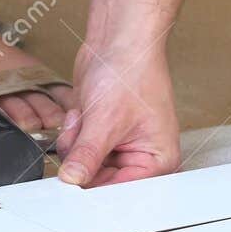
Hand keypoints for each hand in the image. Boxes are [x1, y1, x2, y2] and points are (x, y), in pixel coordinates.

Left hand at [56, 44, 180, 186]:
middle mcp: (141, 156)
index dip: (95, 186)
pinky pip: (77, 148)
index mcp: (158, 160)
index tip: (74, 181)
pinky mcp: (101, 133)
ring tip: (86, 117)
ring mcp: (119, 145)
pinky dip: (73, 131)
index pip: (122, 192)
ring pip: (84, 165)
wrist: (119, 39)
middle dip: (83, 156)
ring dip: (75, 141)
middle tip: (83, 133)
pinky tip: (82, 112)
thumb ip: (87, 157)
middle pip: (99, 180)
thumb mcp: (105, 121)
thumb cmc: (132, 71)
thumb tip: (72, 180)